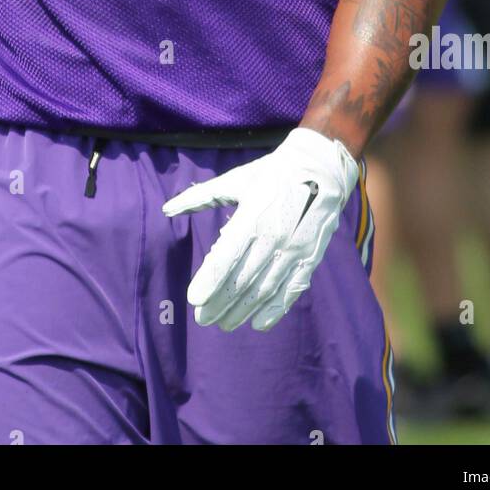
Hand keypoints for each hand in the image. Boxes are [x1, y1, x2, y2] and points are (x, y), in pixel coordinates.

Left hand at [162, 127, 359, 331]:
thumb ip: (201, 197)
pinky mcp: (311, 256)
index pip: (226, 257)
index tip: (194, 300)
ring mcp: (295, 249)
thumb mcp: (236, 180)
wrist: (322, 165)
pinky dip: (275, 310)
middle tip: (202, 318)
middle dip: (220, 302)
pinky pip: (291, 289)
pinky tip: (258, 323)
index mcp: (252, 215)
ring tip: (224, 324)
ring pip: (264, 289)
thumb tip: (166, 209)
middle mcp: (274, 236)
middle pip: (242, 279)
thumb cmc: (271, 173)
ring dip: (243, 310)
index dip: (209, 280)